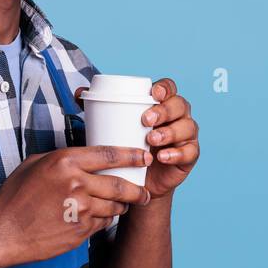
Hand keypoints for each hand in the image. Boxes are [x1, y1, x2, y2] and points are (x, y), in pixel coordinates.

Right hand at [0, 145, 151, 267]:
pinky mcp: (81, 230)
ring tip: (122, 205)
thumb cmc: (15, 197)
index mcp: (65, 161)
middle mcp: (76, 183)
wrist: (4, 232)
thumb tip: (81, 157)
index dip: (131, 156)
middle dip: (137, 189)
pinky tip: (97, 218)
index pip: (109, 155)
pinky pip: (103, 223)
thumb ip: (61, 159)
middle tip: (144, 192)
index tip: (144, 157)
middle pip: (120, 184)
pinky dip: (104, 220)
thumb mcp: (34, 165)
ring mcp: (80, 208)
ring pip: (114, 206)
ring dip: (121, 206)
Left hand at [74, 77, 198, 200]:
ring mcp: (186, 135)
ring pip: (187, 127)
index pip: (169, 88)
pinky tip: (163, 156)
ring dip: (169, 131)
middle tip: (145, 120)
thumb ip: (100, 108)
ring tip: (151, 139)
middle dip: (164, 110)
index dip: (164, 87)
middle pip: (179, 105)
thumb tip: (78, 93)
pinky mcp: (189, 156)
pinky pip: (189, 152)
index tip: (152, 93)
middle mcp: (178, 116)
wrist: (139, 180)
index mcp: (162, 103)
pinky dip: (177, 153)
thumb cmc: (128, 145)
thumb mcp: (115, 126)